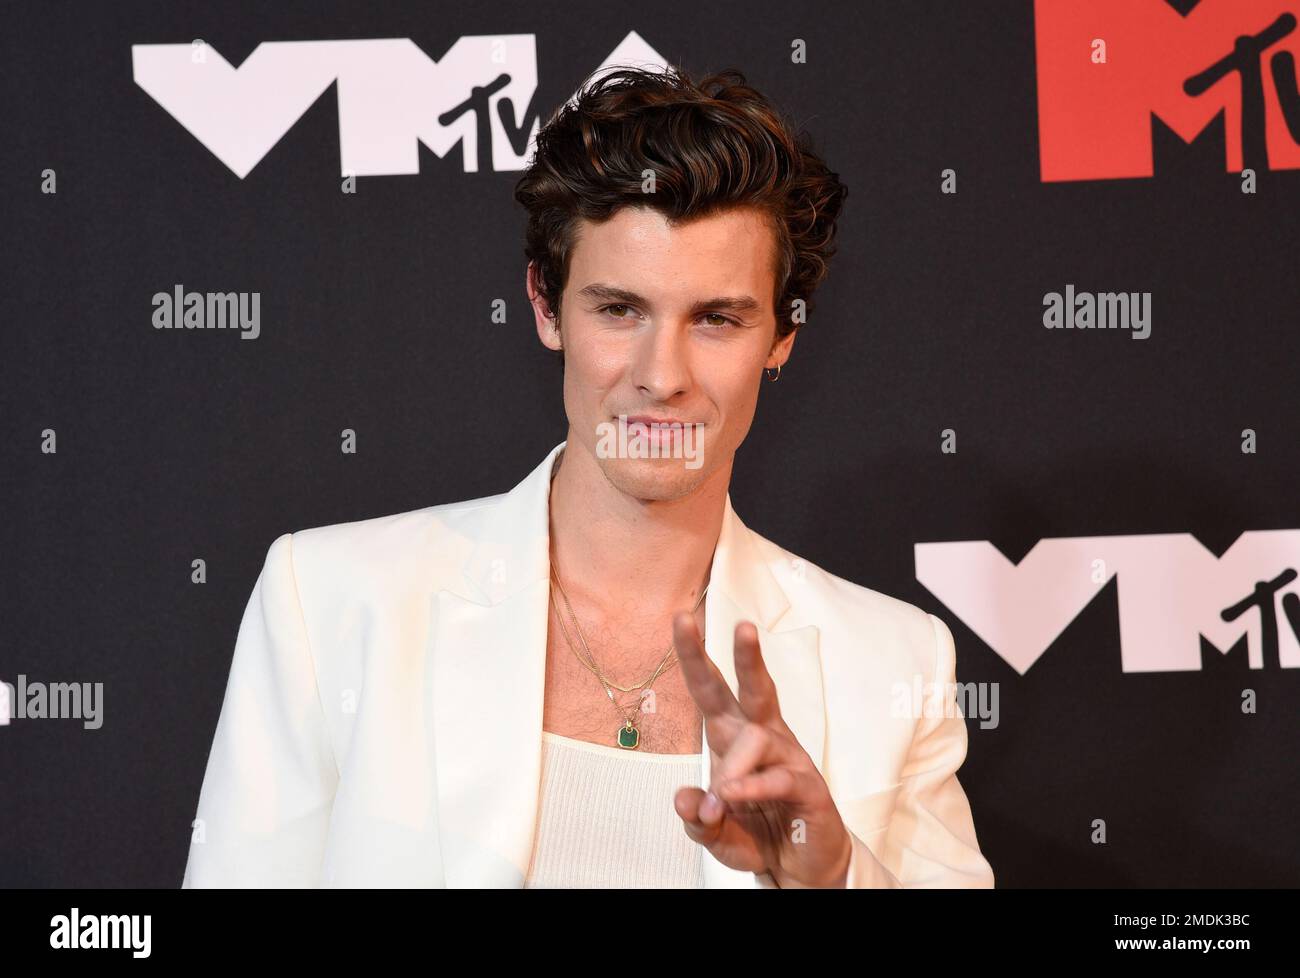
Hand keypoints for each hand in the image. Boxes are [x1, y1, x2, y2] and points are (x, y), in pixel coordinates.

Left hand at [671, 613, 852, 886]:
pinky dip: (754, 785)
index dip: (695, 656)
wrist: (799, 866)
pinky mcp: (808, 785)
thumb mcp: (713, 833)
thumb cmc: (756, 834)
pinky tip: (737, 794)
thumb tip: (686, 800)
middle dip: (745, 656)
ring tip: (722, 797)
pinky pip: (779, 776)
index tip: (682, 619)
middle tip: (742, 624)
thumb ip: (696, 817)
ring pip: (758, 739)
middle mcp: (761, 737)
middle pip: (754, 688)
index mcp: (731, 736)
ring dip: (733, 767)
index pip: (710, 689)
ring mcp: (788, 758)